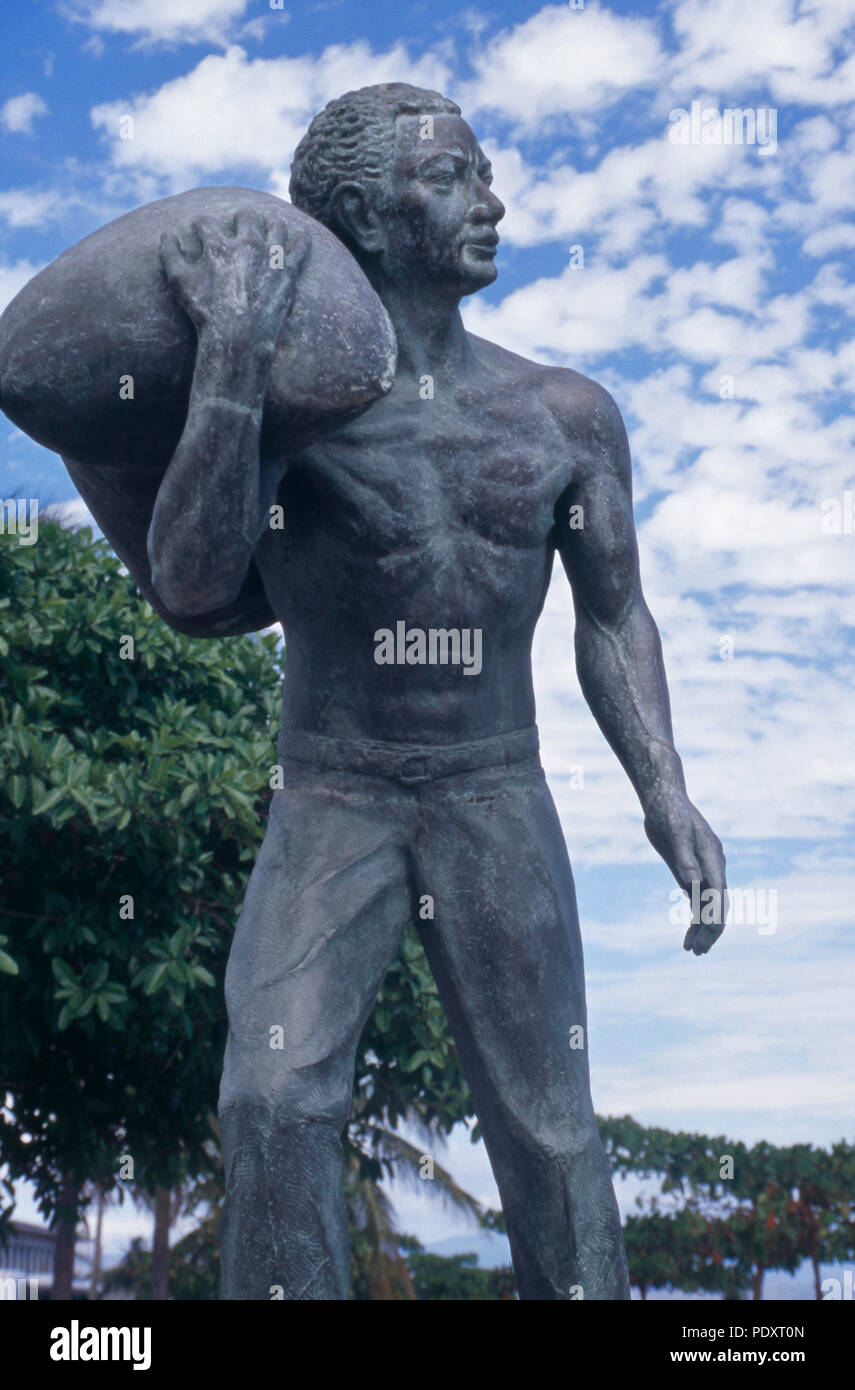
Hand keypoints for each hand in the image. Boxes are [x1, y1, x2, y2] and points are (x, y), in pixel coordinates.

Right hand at [159, 208, 309, 346]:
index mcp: (218, 243)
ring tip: (271, 229)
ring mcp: (271, 255)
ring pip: (276, 225)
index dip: (201, 227)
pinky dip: (302, 239)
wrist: (238, 339)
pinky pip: (302, 246)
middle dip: (240, 220)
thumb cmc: (205, 313)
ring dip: (271, 225)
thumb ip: (169, 254)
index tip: (202, 232)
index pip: (206, 222)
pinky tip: (302, 236)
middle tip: (240, 226)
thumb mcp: (179, 283)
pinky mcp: (290, 271)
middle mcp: (246, 242)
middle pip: (245, 216)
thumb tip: (166, 234)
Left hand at [643, 788, 726, 955]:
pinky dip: (696, 914)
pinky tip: (690, 930)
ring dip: (703, 927)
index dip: (711, 922)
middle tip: (695, 952)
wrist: (665, 797)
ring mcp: (707, 867)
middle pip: (718, 905)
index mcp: (712, 858)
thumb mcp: (672, 835)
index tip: (701, 942)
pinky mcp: (696, 868)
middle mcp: (714, 865)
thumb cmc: (667, 814)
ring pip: (711, 903)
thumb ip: (684, 861)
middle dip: (709, 931)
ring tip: (691, 949)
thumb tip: (693, 886)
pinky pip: (701, 896)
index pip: (718, 897)